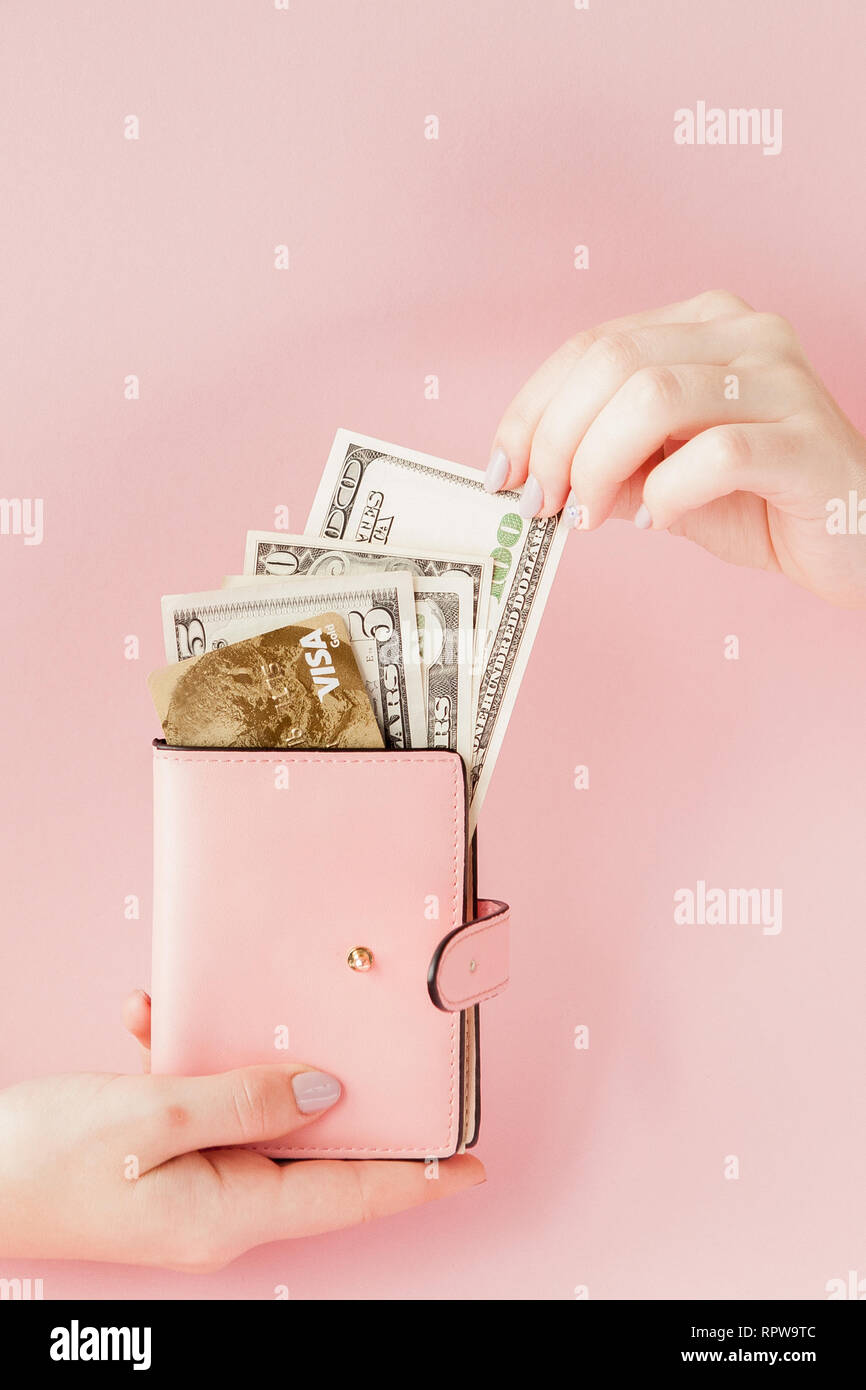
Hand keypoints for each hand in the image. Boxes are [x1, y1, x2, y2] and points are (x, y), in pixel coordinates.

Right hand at [0, 991, 483, 1270]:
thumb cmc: (46, 1160)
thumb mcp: (152, 1118)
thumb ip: (245, 1099)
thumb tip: (326, 1090)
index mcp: (233, 1208)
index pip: (353, 1194)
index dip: (420, 1177)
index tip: (475, 1160)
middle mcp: (225, 1201)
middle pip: (319, 1151)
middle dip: (355, 1099)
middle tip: (398, 1052)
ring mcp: (194, 1182)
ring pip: (261, 1115)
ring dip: (253, 1060)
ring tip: (248, 1009)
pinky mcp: (164, 1156)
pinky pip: (206, 1104)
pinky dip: (193, 1058)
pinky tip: (157, 1018)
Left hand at [486, 290, 865, 605]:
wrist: (857, 536)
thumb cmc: (759, 499)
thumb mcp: (662, 473)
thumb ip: (607, 458)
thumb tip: (531, 474)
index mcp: (702, 325)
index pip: (592, 345)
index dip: (534, 409)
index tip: (503, 469)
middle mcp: (743, 333)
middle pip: (613, 360)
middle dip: (557, 438)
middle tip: (544, 502)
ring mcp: (780, 379)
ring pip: (653, 395)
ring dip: (600, 464)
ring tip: (593, 516)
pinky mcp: (805, 439)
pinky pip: (715, 453)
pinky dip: (668, 493)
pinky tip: (661, 521)